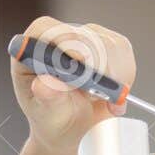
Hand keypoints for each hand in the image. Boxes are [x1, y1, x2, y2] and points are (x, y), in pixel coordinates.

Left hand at [11, 17, 135, 154]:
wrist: (69, 126)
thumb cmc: (51, 119)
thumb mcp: (46, 115)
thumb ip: (47, 98)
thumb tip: (45, 83)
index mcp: (31, 52)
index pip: (44, 29)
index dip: (63, 38)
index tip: (81, 60)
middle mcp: (57, 38)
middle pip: (83, 35)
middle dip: (95, 66)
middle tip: (93, 95)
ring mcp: (83, 37)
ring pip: (108, 43)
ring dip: (111, 76)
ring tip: (98, 100)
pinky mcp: (106, 42)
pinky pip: (123, 50)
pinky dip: (124, 76)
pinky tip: (112, 96)